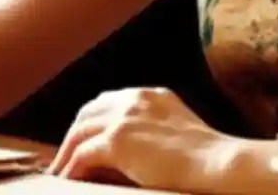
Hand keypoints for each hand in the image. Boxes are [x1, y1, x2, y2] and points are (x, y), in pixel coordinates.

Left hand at [47, 87, 259, 193]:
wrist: (217, 164)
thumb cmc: (208, 160)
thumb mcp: (180, 132)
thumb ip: (157, 132)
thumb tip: (135, 153)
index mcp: (152, 95)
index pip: (111, 102)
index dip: (94, 120)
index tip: (86, 138)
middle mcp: (135, 99)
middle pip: (89, 112)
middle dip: (75, 133)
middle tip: (65, 156)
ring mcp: (124, 117)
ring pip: (80, 132)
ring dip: (67, 153)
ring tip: (60, 172)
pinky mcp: (117, 140)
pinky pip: (82, 155)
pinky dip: (71, 169)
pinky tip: (67, 181)